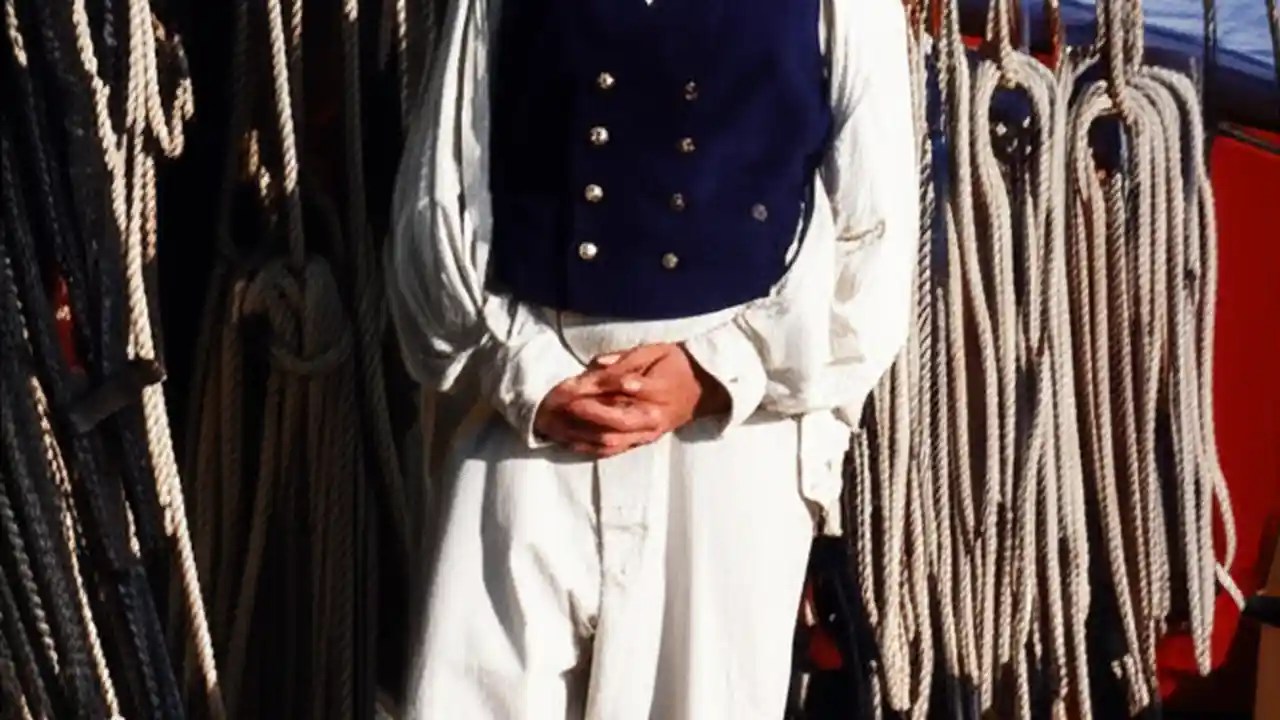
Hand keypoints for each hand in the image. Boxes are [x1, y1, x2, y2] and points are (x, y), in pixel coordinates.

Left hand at [533, 343, 729, 457]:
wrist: (704, 391)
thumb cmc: (678, 365)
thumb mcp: (658, 350)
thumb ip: (628, 357)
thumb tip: (599, 363)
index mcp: (660, 389)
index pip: (625, 386)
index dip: (598, 384)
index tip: (574, 381)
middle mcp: (653, 416)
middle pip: (616, 421)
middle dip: (586, 413)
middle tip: (561, 405)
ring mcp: (647, 433)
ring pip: (611, 440)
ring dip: (582, 435)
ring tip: (557, 426)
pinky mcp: (642, 441)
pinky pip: (614, 450)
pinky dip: (590, 448)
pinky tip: (569, 442)